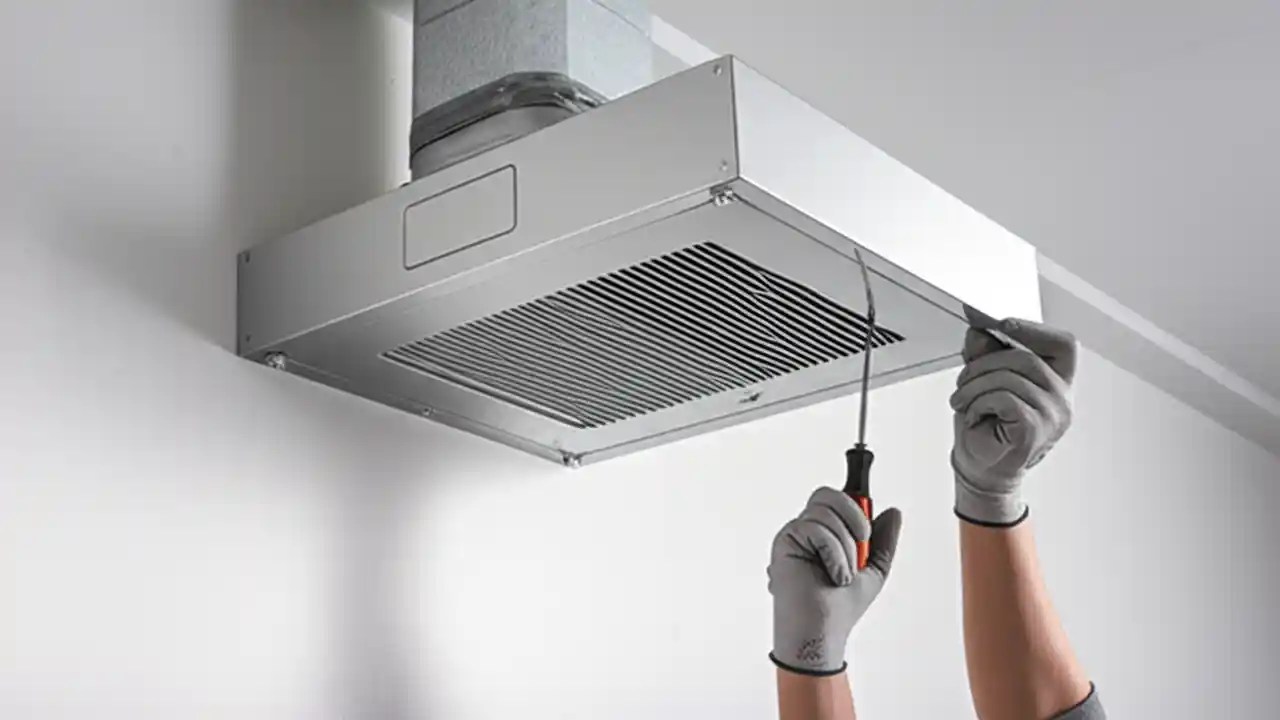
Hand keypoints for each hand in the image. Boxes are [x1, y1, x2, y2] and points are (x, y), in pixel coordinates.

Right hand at [768, 488, 903, 675]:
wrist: (823, 632)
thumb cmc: (841, 608)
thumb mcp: (874, 570)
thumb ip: (883, 541)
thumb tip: (893, 512)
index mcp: (826, 533)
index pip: (837, 498)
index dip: (854, 504)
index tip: (866, 531)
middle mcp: (807, 530)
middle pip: (827, 494)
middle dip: (854, 516)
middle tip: (862, 544)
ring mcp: (794, 535)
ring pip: (825, 512)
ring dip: (845, 547)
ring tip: (843, 574)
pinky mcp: (784, 542)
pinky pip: (815, 528)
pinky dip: (833, 554)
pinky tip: (833, 576)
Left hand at [950, 308, 1078, 525]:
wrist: (980, 469)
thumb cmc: (987, 428)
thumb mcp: (983, 381)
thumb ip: (985, 354)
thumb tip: (978, 330)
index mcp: (1057, 382)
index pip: (1063, 344)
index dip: (1033, 329)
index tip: (1000, 322)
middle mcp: (1062, 398)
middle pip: (1027, 357)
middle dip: (984, 363)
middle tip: (963, 379)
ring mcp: (1053, 415)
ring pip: (1011, 377)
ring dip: (974, 386)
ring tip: (962, 400)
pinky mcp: (1036, 428)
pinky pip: (1004, 398)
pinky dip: (979, 402)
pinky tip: (974, 415)